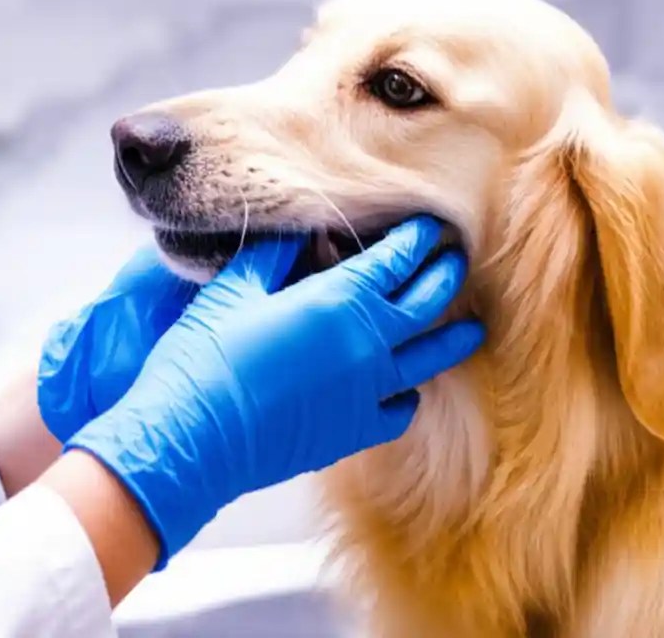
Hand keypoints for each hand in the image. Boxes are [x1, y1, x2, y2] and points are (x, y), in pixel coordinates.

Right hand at [66, 216, 483, 566]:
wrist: (191, 440)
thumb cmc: (205, 357)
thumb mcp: (234, 287)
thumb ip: (275, 253)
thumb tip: (302, 229)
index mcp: (340, 299)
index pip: (396, 258)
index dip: (415, 237)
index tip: (429, 223)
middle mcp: (367, 345)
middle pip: (425, 302)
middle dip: (444, 275)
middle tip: (456, 259)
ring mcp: (367, 393)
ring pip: (429, 360)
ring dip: (452, 339)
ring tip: (472, 329)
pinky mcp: (353, 432)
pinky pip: (400, 410)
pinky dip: (409, 395)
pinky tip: (406, 388)